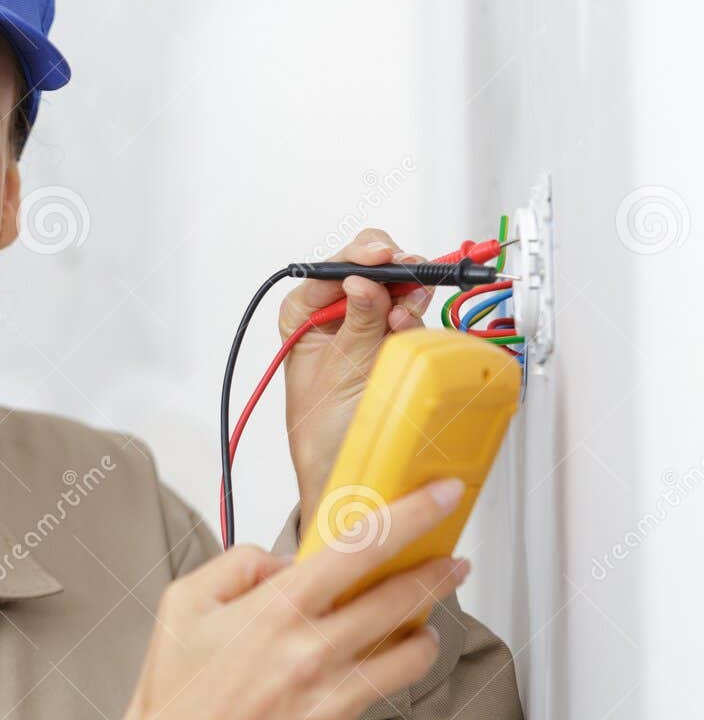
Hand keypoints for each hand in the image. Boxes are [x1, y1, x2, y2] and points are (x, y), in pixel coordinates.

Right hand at [83, 478, 468, 719]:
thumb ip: (238, 564)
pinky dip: (355, 697)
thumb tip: (286, 562)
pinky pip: (367, 709)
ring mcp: (334, 705)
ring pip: (409, 658)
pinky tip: (323, 701)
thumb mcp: (183, 603)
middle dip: (437, 574)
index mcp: (275, 612)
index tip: (441, 496)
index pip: (361, 548)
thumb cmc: (173, 695)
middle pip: (403, 600)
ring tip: (411, 630)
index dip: (411, 515)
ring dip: (420, 636)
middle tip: (451, 563)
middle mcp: (313, 656)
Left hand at [280, 228, 432, 527]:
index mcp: (303, 313)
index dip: (356, 256)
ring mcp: (369, 323)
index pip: (329, 268)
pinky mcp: (395, 339)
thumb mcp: (339, 369)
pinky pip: (411, 313)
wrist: (344, 463)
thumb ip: (356, 323)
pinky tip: (408, 327)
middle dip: (389, 269)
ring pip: (395, 287)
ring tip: (402, 316)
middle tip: (405, 275)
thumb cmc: (322, 424)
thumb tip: (362, 283)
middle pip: (368, 267)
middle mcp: (336, 313)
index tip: (379, 256)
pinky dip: (416, 314)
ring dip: (406, 292)